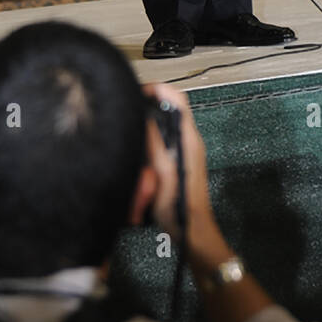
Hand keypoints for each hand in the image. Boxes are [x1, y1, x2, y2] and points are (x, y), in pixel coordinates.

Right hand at [142, 83, 215, 239]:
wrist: (192, 232)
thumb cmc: (180, 208)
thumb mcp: (163, 173)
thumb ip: (155, 143)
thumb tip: (144, 117)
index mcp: (188, 140)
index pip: (177, 99)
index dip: (158, 89)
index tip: (138, 91)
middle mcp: (189, 142)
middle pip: (169, 109)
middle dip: (149, 106)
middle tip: (128, 110)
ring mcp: (184, 152)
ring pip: (164, 126)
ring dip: (147, 125)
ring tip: (130, 130)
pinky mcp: (177, 162)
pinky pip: (161, 142)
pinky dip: (148, 142)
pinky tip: (137, 153)